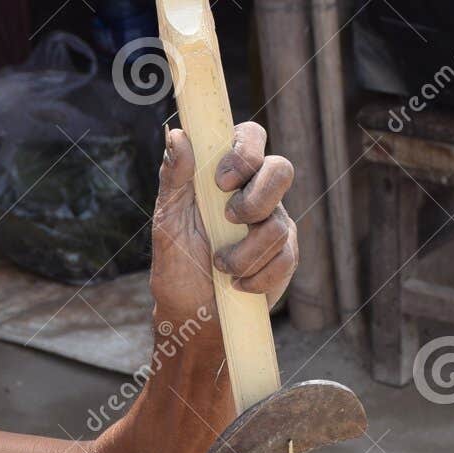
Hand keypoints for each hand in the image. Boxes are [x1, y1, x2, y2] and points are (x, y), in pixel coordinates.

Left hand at [151, 123, 297, 324]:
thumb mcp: (167, 220)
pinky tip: (238, 285)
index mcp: (228, 175)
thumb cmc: (177, 265)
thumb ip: (174, 178)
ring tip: (220, 267)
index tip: (221, 182)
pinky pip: (284, 259)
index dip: (245, 151)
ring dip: (244, 253)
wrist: (191, 316)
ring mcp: (275, 224)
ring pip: (279, 225)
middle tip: (228, 221)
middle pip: (282, 170)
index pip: (251, 137)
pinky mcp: (285, 258)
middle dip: (255, 199)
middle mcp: (257, 193)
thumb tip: (177, 135)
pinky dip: (256, 277)